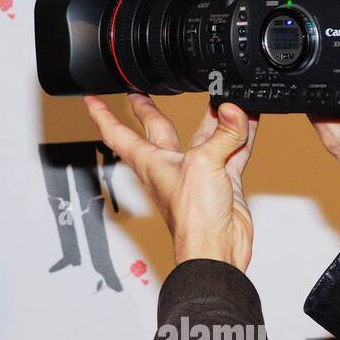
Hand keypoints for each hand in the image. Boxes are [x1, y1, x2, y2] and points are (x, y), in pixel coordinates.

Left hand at [85, 93, 258, 271]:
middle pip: (156, 129)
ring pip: (202, 135)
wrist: (216, 248)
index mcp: (150, 160)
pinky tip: (248, 119)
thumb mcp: (203, 163)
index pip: (117, 132)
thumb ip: (221, 135)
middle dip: (147, 109)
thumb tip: (232, 112)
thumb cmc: (192, 218)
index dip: (102, 114)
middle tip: (139, 90)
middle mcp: (169, 164)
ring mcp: (196, 172)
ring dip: (209, 117)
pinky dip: (241, 135)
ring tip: (215, 93)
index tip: (91, 99)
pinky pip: (232, 150)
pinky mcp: (221, 180)